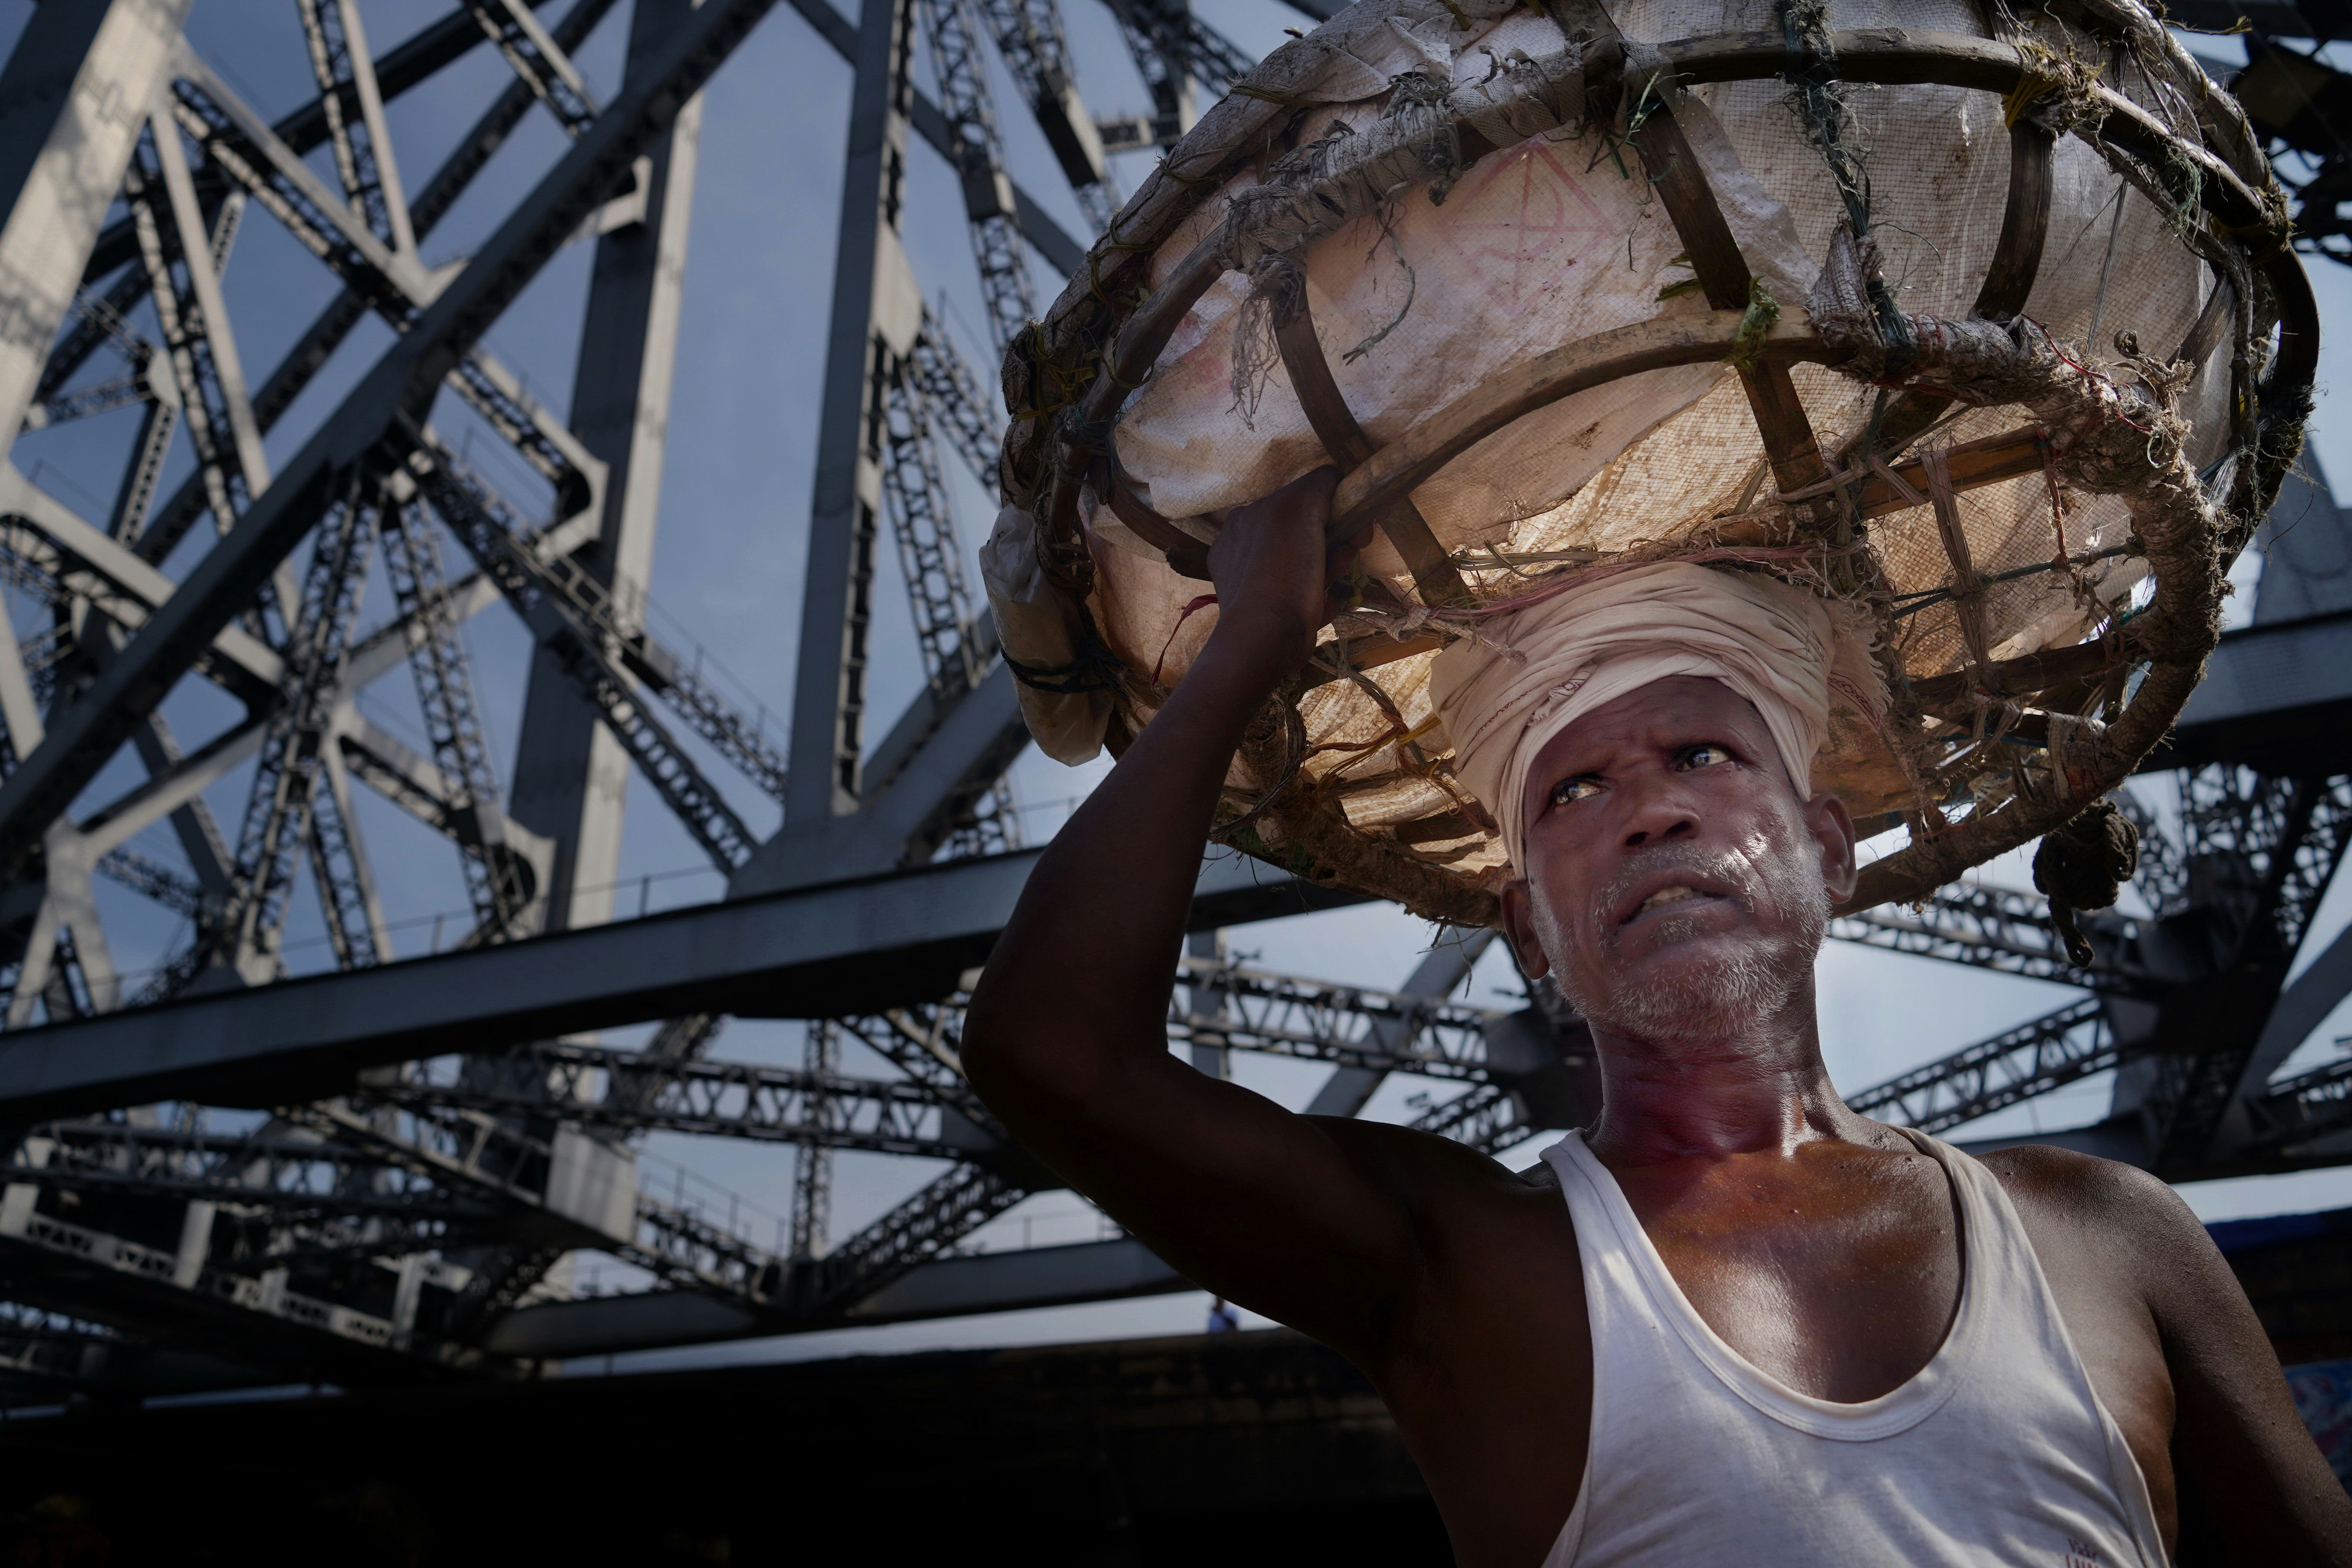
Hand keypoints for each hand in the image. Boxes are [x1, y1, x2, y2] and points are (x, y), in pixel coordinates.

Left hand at [1203, 467, 1370, 676]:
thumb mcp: (1300, 509)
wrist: (1264, 639)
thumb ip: (1318, 484)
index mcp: (1246, 517)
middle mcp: (1243, 545)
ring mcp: (1251, 581)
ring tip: (1330, 588)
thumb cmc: (1283, 571)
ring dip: (1331, 573)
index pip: (1299, 500)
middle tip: (1343, 560)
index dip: (1332, 510)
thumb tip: (1335, 477)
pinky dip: (1319, 601)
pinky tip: (1323, 607)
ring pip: (1309, 566)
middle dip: (1334, 546)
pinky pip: (1304, 597)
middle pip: (1306, 534)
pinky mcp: (1267, 613)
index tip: (1353, 530)